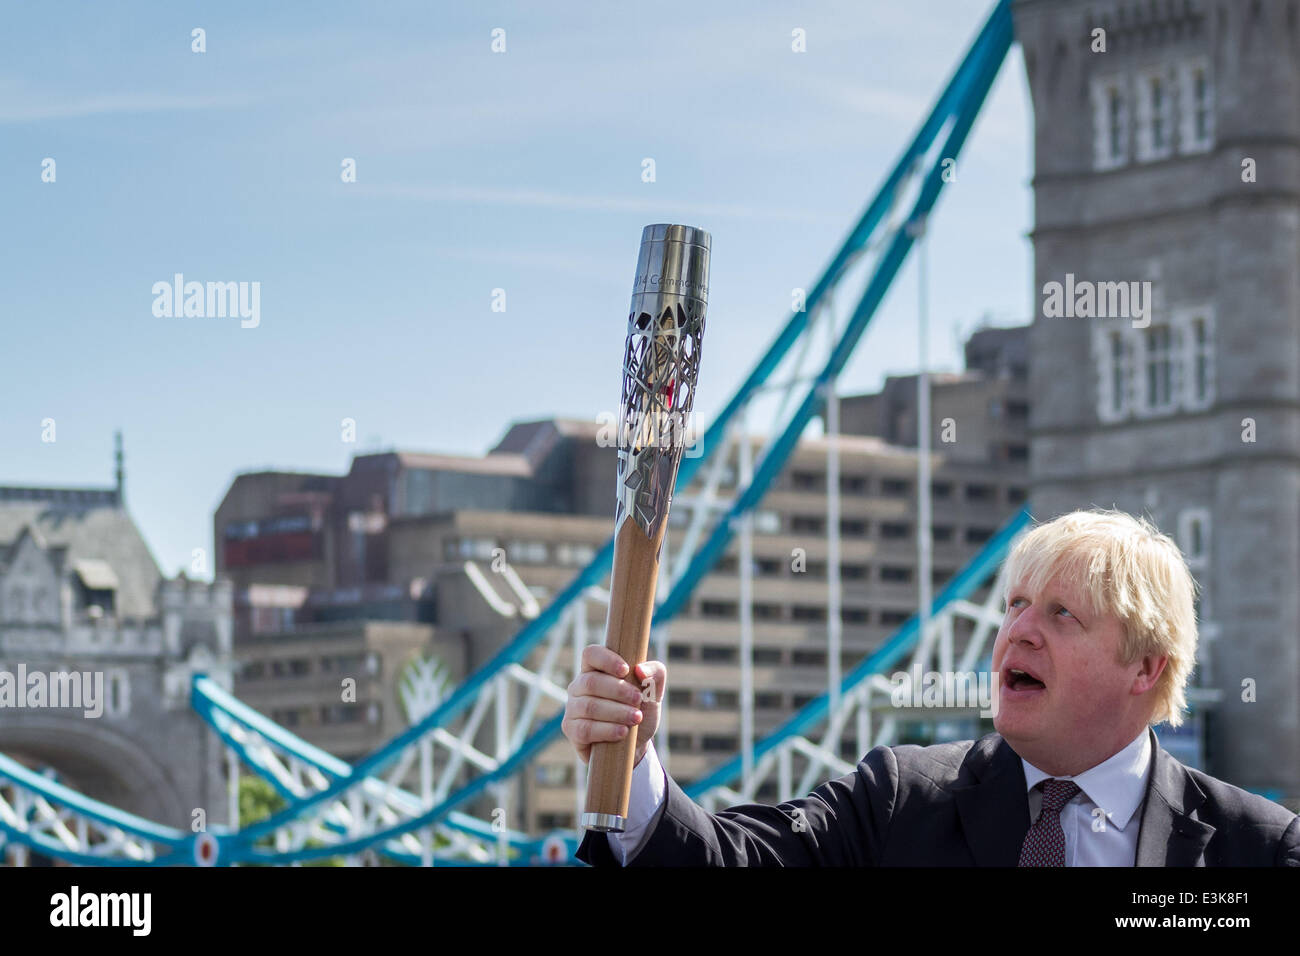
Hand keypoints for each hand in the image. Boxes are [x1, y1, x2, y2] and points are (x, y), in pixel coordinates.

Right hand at [562, 644, 666, 767]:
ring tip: (636, 718)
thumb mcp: (653, 692)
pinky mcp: (571, 730)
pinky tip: (622, 732)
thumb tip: (640, 669)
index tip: (626, 670)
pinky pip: (585, 729)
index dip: (606, 659)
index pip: (591, 654)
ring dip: (616, 712)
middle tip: (638, 699)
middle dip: (618, 690)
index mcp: (595, 669)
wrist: (635, 745)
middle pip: (591, 682)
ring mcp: (572, 708)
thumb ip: (655, 673)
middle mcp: (579, 686)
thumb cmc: (640, 711)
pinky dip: (607, 730)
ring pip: (589, 706)